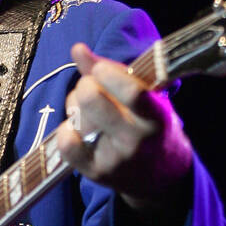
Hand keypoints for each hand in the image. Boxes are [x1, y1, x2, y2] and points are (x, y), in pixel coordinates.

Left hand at [55, 42, 192, 208]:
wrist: (160, 177)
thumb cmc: (151, 126)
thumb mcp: (146, 97)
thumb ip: (113, 71)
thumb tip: (77, 49)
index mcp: (155, 117)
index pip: (132, 93)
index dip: (108, 73)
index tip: (100, 68)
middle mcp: (136, 140)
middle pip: (91, 99)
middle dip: (86, 84)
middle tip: (92, 86)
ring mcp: (114, 159)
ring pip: (76, 117)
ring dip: (76, 106)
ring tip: (90, 111)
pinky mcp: (95, 173)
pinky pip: (65, 142)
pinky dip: (66, 129)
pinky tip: (78, 129)